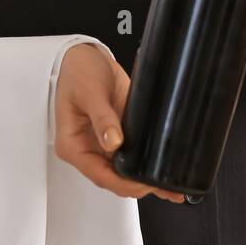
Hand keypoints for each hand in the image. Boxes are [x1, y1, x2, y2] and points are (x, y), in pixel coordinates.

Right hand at [54, 43, 184, 203]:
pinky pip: (134, 156)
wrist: (87, 56)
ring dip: (147, 179)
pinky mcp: (119, 136)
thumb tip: (113, 142)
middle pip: (114, 178)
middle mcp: (88, 150)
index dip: (123, 182)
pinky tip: (165, 174)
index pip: (99, 175)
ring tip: (172, 188)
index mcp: (73, 145)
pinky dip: (148, 164)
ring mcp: (104, 145)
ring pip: (126, 172)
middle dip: (138, 184)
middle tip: (163, 184)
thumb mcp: (89, 92)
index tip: (143, 183)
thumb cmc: (78, 72)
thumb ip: (102, 117)